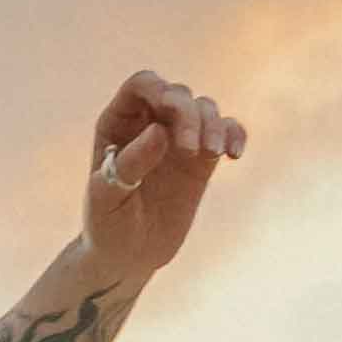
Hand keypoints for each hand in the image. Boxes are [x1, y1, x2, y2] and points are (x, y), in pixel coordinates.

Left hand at [81, 69, 246, 284]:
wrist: (127, 257)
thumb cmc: (107, 225)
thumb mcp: (107, 197)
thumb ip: (130, 163)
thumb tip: (160, 131)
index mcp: (119, 122)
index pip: (142, 84)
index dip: (158, 88)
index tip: (168, 107)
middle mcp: (150, 121)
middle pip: (178, 95)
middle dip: (188, 115)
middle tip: (191, 150)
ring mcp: (179, 137)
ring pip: (205, 108)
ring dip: (213, 125)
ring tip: (211, 153)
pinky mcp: (203, 158)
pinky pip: (226, 131)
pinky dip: (234, 135)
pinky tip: (234, 154)